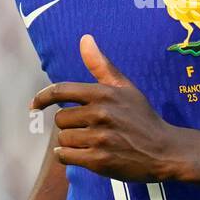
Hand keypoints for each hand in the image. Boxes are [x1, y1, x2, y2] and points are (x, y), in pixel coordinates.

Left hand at [30, 34, 186, 182]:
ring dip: (71, 143)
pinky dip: (68, 156)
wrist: (165, 151)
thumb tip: (85, 39)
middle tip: (89, 129)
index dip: (42, 98)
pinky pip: (65, 156)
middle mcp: (100, 114)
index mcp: (103, 93)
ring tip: (91, 143)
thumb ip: (102, 65)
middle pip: (60, 119)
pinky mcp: (98, 160)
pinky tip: (81, 155)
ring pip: (63, 139)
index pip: (61, 91)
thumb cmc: (143, 118)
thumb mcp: (126, 88)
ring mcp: (99, 138)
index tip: (34, 106)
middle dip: (70, 125)